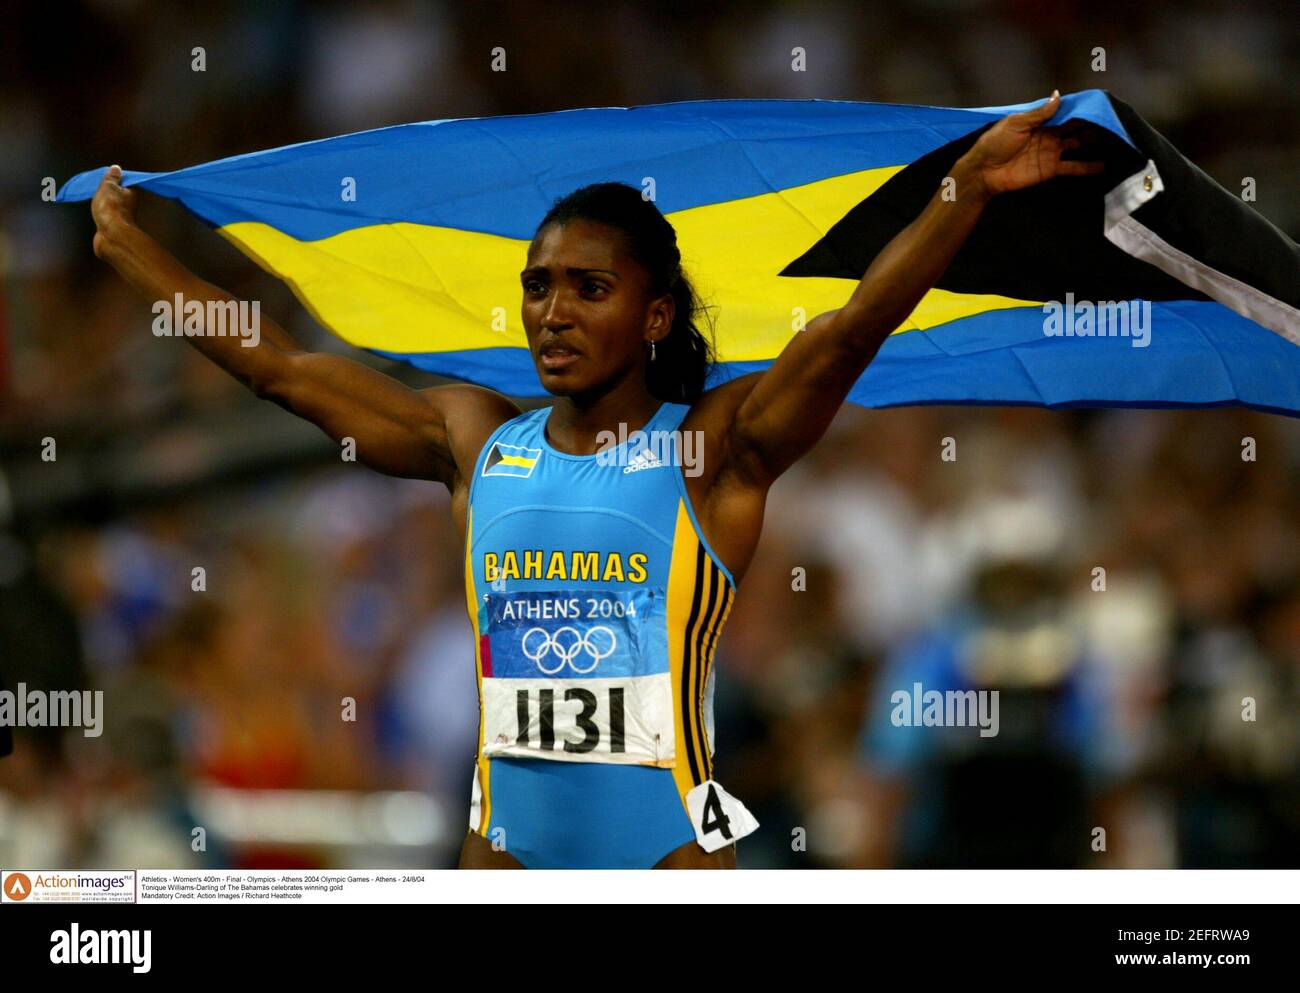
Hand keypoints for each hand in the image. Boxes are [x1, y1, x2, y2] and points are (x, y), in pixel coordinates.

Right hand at [91, 165, 137, 257]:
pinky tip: (96, 213)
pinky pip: (106, 216)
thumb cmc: (111, 208)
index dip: (113, 179)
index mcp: (131, 193)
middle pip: (117, 194)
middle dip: (106, 191)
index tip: (103, 177)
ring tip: (95, 200)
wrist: (111, 234)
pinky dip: (100, 214)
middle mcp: (129, 205)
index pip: (124, 182)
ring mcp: (121, 217)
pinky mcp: (113, 226)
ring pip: (111, 206)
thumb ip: (111, 177)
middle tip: (95, 188)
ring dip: (102, 203)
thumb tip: (116, 168)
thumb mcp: (109, 186)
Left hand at [964, 91, 1104, 197]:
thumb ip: (1039, 113)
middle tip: (1114, 119)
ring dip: (1094, 142)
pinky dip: (1087, 167)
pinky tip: (1103, 165)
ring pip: (1078, 144)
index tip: (1100, 103)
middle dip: (1093, 122)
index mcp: (1040, 120)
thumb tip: (1059, 95)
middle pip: (1075, 126)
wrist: (984, 172)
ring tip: (1115, 139)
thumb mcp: (1015, 123)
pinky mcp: (1051, 169)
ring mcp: (1052, 152)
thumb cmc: (995, 143)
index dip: (1081, 108)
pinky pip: (1072, 167)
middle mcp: (1049, 134)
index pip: (1065, 111)